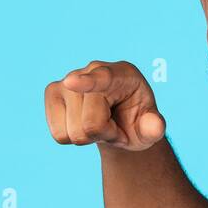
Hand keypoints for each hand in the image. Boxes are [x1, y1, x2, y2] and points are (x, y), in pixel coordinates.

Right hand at [44, 60, 165, 149]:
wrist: (118, 122)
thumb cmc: (136, 122)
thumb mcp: (150, 128)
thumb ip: (154, 127)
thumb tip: (155, 126)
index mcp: (123, 74)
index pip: (103, 78)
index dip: (88, 82)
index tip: (72, 82)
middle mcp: (93, 69)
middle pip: (91, 124)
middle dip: (106, 134)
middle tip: (115, 127)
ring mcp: (69, 79)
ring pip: (73, 132)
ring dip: (90, 137)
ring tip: (101, 124)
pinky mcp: (52, 92)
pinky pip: (59, 134)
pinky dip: (72, 138)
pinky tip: (82, 124)